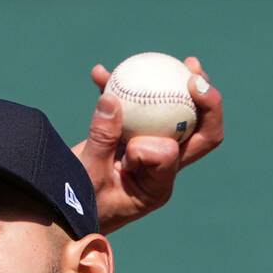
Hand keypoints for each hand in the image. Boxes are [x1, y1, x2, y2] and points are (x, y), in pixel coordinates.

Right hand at [70, 55, 224, 235]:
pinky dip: (126, 92)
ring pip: (176, 117)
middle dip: (207, 105)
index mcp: (157, 186)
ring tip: (187, 62)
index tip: (127, 151)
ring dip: (181, 88)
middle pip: (198, 134)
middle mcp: (163, 169)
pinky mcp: (133, 140)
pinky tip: (101, 74)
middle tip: (194, 77)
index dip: (151, 145)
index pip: (169, 156)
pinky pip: (139, 112)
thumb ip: (101, 139)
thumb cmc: (75, 204)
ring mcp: (152, 153)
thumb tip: (111, 97)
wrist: (66, 210)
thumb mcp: (88, 176)